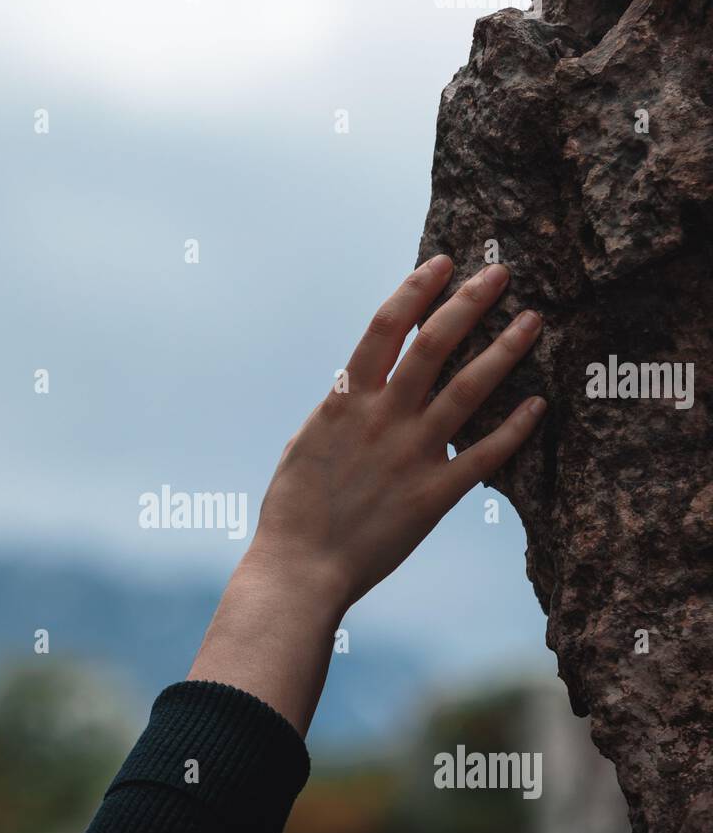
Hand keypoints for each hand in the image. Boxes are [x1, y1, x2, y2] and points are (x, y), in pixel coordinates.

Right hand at [188, 256, 544, 735]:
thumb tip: (356, 386)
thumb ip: (339, 410)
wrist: (300, 568)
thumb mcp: (306, 443)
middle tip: (501, 273)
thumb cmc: (294, 511)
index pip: (386, 327)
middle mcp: (383, 418)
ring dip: (504, 350)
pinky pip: (484, 455)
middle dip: (469, 302)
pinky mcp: (434, 494)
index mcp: (346, 401)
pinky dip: (515, 428)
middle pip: (433, 343)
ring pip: (468, 388)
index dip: (416, 289)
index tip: (442, 263)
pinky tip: (539, 404)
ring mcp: (412, 454)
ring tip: (532, 320)